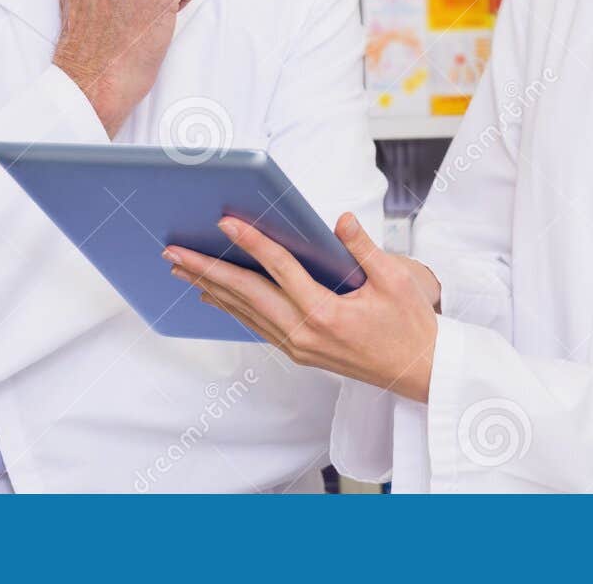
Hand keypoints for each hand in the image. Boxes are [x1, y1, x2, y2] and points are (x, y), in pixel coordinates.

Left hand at [165, 213, 440, 402]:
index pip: (280, 270)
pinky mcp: (299, 352)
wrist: (419, 371)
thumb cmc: (410, 325)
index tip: (226, 223)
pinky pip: (256, 326)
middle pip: (247, 295)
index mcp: (327, 313)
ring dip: (211, 288)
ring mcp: (299, 346)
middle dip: (207, 270)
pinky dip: (231, 307)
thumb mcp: (396, 281)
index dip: (252, 243)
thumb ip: (364, 249)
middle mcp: (305, 333)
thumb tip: (339, 220)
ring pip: (245, 313)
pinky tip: (214, 294)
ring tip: (181, 268)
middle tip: (174, 251)